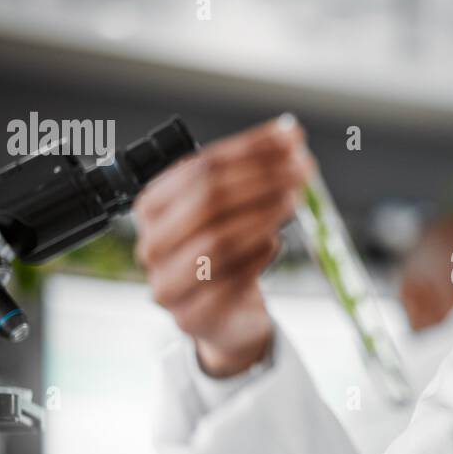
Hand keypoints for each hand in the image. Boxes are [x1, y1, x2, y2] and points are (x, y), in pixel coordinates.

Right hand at [133, 115, 314, 376]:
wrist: (225, 315)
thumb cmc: (225, 252)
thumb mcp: (228, 208)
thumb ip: (249, 172)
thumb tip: (289, 137)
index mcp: (152, 206)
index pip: (199, 167)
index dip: (249, 149)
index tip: (291, 139)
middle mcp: (152, 243)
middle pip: (207, 200)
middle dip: (261, 179)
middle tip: (301, 169)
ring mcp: (168, 283)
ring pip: (217, 240)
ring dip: (262, 215)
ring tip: (294, 201)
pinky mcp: (192, 316)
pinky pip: (228, 282)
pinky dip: (255, 257)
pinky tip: (274, 243)